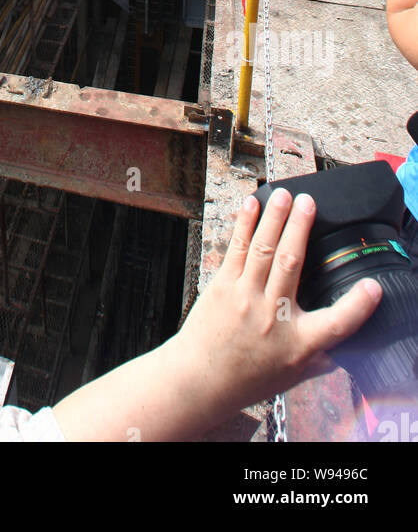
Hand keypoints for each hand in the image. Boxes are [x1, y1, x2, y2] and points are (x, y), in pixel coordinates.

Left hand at [51, 188, 381, 442]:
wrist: (200, 379)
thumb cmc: (248, 378)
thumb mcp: (292, 375)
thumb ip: (317, 357)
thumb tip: (339, 346)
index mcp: (298, 343)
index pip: (337, 324)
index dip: (358, 305)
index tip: (372, 287)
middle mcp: (272, 316)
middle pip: (292, 263)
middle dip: (301, 227)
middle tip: (309, 201)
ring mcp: (245, 297)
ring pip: (263, 248)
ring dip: (274, 217)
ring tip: (284, 194)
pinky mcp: (223, 286)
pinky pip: (237, 248)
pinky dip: (245, 223)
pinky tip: (252, 204)